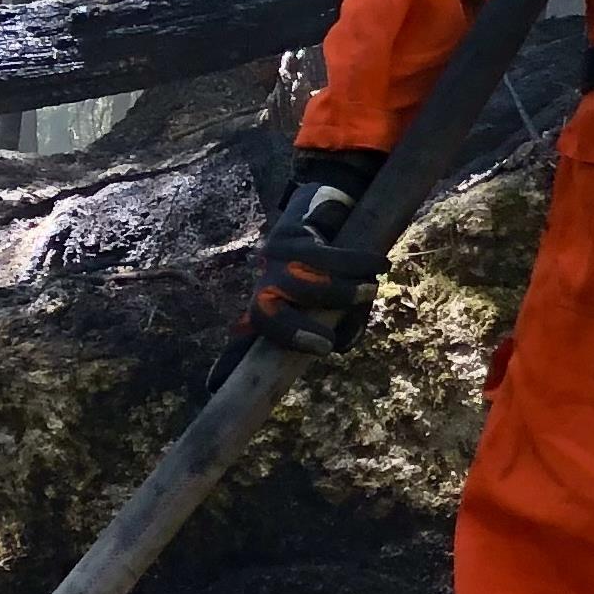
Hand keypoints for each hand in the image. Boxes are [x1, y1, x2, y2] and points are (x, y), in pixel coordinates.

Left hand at [230, 150, 393, 364]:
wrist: (331, 204)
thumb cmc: (337, 265)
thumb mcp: (338, 300)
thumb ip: (340, 324)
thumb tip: (340, 345)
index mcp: (269, 307)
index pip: (246, 338)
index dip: (228, 364)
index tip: (213, 389)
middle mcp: (264, 285)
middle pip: (264, 316)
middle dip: (293, 334)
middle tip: (324, 347)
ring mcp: (273, 259)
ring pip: (299, 284)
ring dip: (339, 292)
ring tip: (370, 290)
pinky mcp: (291, 234)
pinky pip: (326, 254)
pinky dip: (358, 261)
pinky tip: (380, 265)